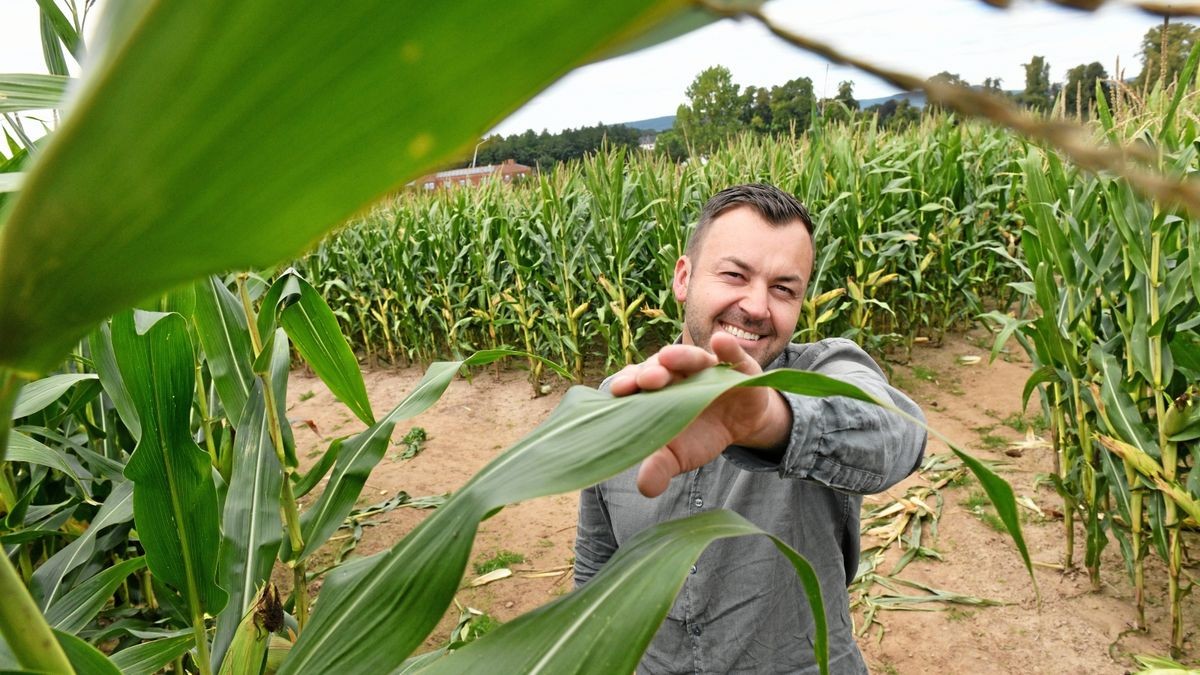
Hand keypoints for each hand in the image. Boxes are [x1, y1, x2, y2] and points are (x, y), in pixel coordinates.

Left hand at [609, 332, 791, 497]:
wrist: (738, 423)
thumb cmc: (699, 434)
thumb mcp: (680, 454)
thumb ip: (660, 466)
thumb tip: (646, 488)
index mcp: (656, 391)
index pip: (637, 382)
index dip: (628, 384)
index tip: (619, 391)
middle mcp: (678, 373)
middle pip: (660, 366)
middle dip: (652, 371)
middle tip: (646, 379)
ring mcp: (708, 367)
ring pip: (692, 358)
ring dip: (681, 355)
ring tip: (670, 356)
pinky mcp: (738, 367)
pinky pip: (732, 355)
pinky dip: (727, 348)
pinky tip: (720, 343)